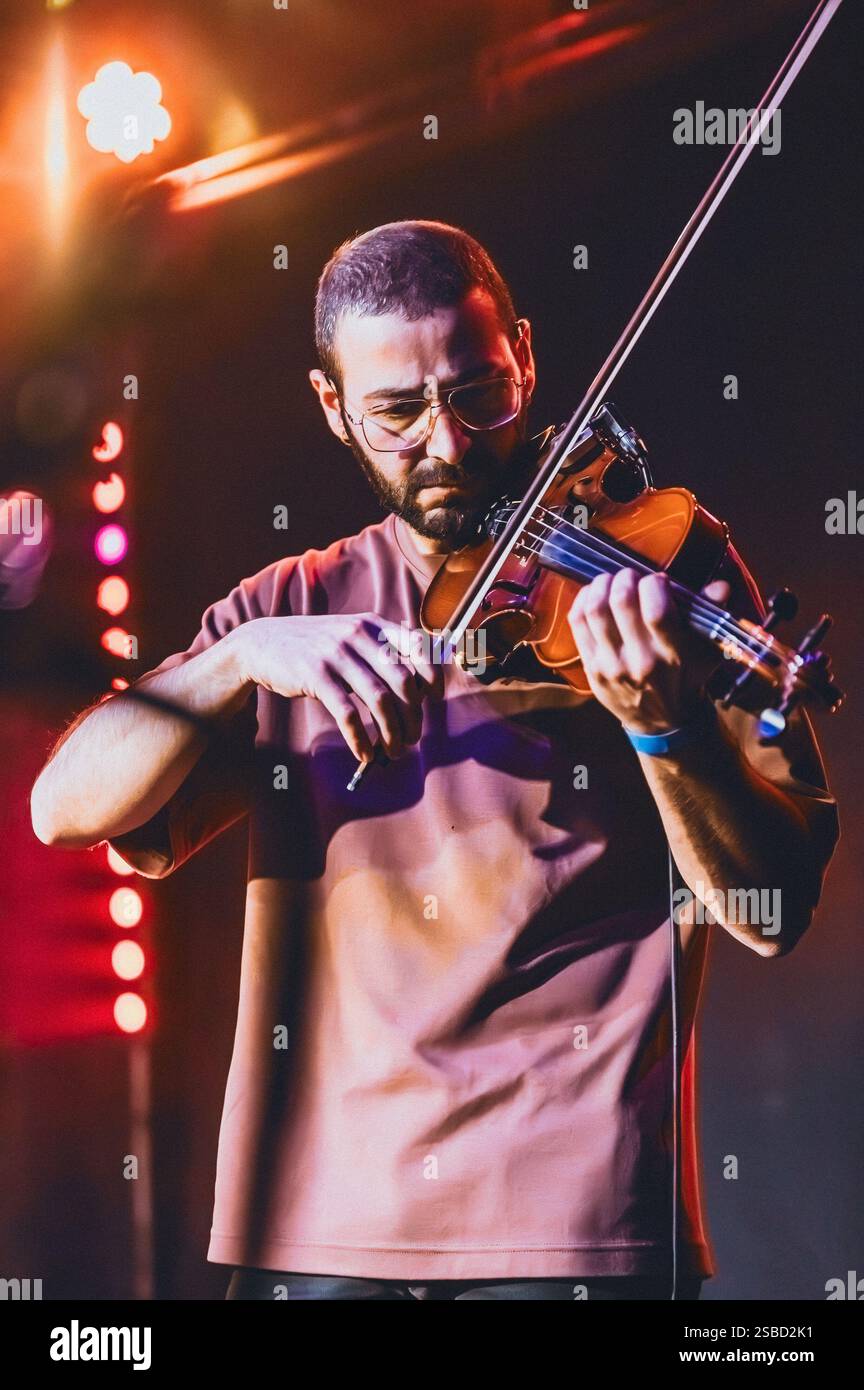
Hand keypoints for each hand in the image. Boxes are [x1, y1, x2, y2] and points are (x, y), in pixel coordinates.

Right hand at [229, 613, 444, 762]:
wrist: (263, 642)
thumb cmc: (315, 647)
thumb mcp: (350, 635)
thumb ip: (380, 652)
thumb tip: (416, 691)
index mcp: (373, 625)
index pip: (418, 647)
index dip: (433, 675)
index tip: (437, 698)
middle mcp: (359, 635)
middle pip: (404, 682)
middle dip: (414, 716)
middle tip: (412, 737)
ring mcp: (337, 654)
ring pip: (380, 700)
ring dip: (392, 732)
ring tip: (394, 751)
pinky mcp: (316, 676)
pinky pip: (348, 713)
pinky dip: (360, 738)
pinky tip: (364, 753)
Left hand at [567, 569, 729, 734]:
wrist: (661, 720)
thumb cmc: (686, 678)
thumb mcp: (707, 651)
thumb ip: (711, 615)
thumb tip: (720, 586)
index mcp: (671, 654)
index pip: (656, 610)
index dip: (654, 583)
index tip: (658, 580)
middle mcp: (639, 660)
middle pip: (621, 602)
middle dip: (626, 577)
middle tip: (632, 576)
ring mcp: (610, 665)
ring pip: (595, 609)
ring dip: (602, 584)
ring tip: (612, 582)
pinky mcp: (590, 668)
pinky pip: (577, 622)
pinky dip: (583, 599)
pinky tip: (595, 594)